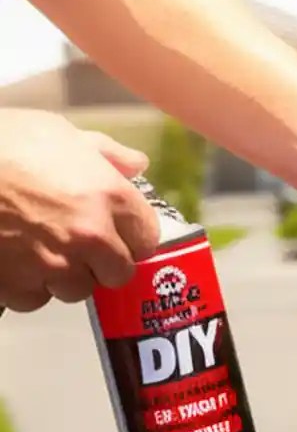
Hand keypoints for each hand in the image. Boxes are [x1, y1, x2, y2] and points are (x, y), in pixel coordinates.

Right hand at [0, 109, 158, 311]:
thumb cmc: (1, 142)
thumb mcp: (58, 132)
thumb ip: (105, 153)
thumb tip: (136, 166)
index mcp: (110, 197)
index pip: (148, 238)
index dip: (131, 235)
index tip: (118, 232)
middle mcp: (90, 236)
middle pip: (119, 273)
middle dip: (102, 262)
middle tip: (79, 244)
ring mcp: (53, 265)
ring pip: (77, 290)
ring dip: (63, 276)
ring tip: (40, 248)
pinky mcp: (16, 285)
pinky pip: (35, 299)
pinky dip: (26, 286)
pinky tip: (13, 259)